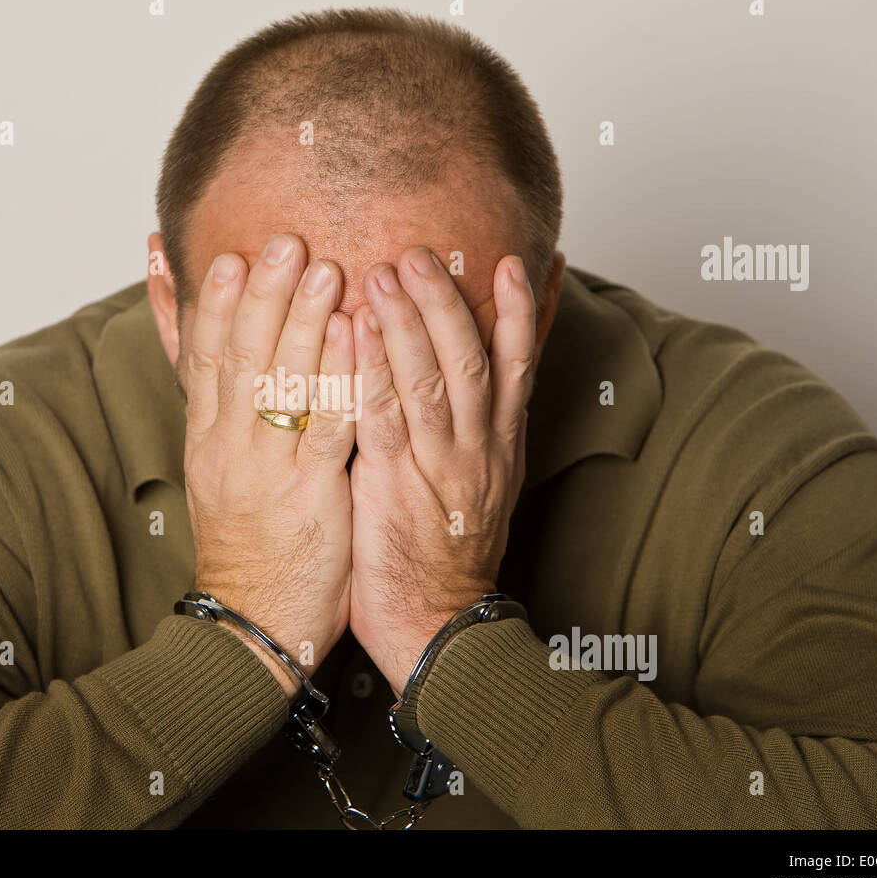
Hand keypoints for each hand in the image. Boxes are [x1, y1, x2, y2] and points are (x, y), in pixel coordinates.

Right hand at [181, 233, 355, 694]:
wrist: (252, 620)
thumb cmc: (244, 540)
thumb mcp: (212, 466)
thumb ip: (211, 402)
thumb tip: (190, 357)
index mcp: (207, 438)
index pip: (204, 359)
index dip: (216, 306)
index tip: (232, 256)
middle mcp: (231, 446)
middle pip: (242, 358)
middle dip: (263, 296)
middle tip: (284, 242)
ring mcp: (269, 469)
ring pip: (281, 385)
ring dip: (303, 324)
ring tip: (325, 270)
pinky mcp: (310, 494)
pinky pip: (325, 429)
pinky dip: (339, 381)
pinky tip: (354, 343)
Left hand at [348, 247, 537, 696]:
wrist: (439, 626)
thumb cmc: (449, 557)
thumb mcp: (484, 489)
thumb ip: (483, 432)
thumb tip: (486, 386)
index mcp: (499, 447)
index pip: (519, 367)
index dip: (522, 313)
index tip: (521, 262)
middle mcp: (477, 449)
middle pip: (471, 359)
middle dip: (450, 302)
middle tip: (427, 251)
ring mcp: (438, 467)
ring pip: (431, 380)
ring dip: (409, 322)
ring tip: (388, 271)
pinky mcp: (393, 486)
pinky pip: (384, 418)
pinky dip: (371, 371)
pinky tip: (354, 332)